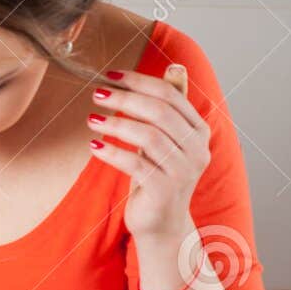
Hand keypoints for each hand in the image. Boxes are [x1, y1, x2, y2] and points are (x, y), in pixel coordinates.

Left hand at [86, 67, 209, 241]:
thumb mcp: (168, 138)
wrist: (162, 223)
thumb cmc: (160, 174)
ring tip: (92, 119)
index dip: (139, 81)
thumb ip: (171, 105)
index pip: (170, 95)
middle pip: (160, 112)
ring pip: (148, 136)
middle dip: (125, 98)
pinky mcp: (164, 190)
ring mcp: (183, 171)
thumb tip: (175, 66)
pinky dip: (112, 152)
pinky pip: (135, 163)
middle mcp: (197, 149)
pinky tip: (94, 146)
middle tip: (98, 94)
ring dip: (116, 123)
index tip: (111, 75)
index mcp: (198, 130)